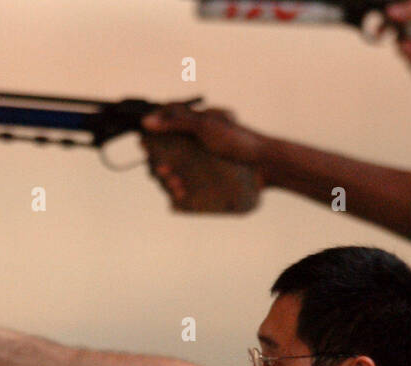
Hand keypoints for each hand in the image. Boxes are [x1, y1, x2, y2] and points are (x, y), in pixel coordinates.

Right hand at [139, 105, 264, 213]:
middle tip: (165, 172)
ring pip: (174, 172)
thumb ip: (177, 122)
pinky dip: (179, 192)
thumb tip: (146, 122)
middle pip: (165, 153)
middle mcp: (194, 143)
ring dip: (168, 181)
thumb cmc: (239, 141)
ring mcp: (200, 162)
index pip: (163, 127)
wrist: (266, 165)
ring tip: (177, 188)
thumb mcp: (205, 128)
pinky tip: (180, 197)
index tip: (144, 146)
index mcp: (192, 125)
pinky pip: (186, 186)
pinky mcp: (207, 180)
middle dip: (160, 165)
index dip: (151, 136)